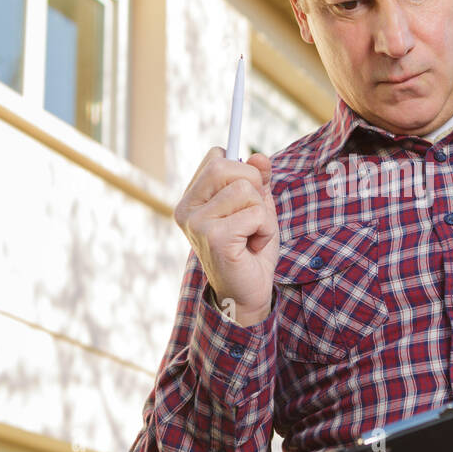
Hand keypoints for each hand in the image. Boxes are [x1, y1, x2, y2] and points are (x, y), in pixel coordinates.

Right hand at [173, 146, 279, 325]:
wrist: (246, 295)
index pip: (216, 156)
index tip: (251, 190)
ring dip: (262, 213)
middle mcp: (187, 209)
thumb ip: (258, 181)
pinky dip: (265, 229)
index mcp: (192, 199)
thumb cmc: (250, 250)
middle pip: (225, 165)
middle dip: (254, 186)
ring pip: (244, 189)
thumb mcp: (257, 208)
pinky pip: (255, 214)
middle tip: (254, 215)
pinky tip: (253, 246)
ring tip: (253, 234)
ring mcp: (197, 223)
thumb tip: (260, 156)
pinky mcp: (214, 237)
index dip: (242, 167)